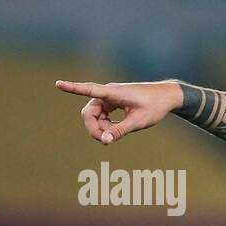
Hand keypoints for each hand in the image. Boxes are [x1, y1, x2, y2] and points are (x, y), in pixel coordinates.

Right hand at [55, 79, 182, 144]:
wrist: (167, 97)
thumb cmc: (155, 107)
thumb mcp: (138, 122)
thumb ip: (120, 131)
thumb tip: (105, 141)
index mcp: (114, 93)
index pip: (89, 90)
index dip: (73, 88)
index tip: (58, 84)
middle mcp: (108, 93)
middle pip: (89, 113)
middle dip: (94, 128)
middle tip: (107, 141)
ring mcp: (110, 97)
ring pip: (95, 116)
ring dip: (102, 128)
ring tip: (116, 135)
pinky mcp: (113, 102)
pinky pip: (102, 116)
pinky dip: (107, 125)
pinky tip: (116, 130)